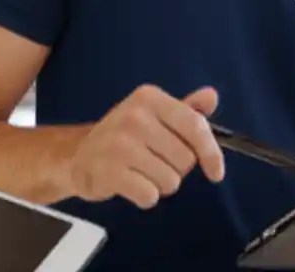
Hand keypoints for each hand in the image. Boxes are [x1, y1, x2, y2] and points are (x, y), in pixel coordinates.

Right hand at [63, 84, 224, 208]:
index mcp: (149, 98)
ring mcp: (120, 143)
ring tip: (140, 172)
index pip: (195, 126)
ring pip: (170, 181)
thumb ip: (186, 109)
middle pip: (186, 159)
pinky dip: (145, 197)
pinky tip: (131, 185)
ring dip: (160, 184)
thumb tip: (211, 97)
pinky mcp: (109, 171)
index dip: (212, 152)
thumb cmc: (125, 136)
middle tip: (154, 161)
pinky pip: (150, 195)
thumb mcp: (155, 116)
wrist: (78, 155)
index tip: (216, 172)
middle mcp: (134, 116)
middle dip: (177, 169)